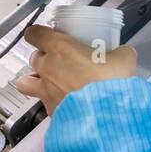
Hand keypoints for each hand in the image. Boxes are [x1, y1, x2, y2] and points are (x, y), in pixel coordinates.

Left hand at [15, 25, 137, 115]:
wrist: (107, 117)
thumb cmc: (110, 85)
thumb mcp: (124, 60)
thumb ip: (120, 53)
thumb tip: (124, 54)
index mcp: (61, 48)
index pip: (34, 34)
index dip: (39, 34)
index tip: (47, 35)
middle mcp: (48, 68)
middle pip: (33, 57)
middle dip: (44, 58)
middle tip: (61, 60)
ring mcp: (46, 91)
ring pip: (26, 82)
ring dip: (35, 80)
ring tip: (49, 82)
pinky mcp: (50, 111)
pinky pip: (42, 103)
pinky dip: (49, 102)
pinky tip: (63, 103)